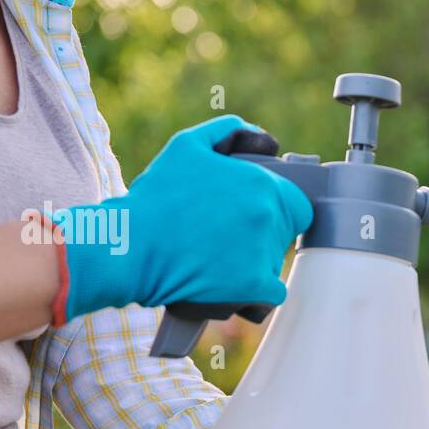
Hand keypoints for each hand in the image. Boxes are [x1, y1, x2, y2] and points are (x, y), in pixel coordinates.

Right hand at [53, 115, 312, 322]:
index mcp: (260, 182)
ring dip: (253, 265)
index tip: (250, 218)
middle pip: (284, 234)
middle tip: (224, 240)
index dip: (277, 211)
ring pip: (274, 263)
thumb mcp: (188, 146)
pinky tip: (229, 285)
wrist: (131, 247)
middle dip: (261, 237)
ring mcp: (264, 250)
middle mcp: (268, 214)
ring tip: (215, 261)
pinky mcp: (255, 284)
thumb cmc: (156, 199)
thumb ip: (229, 133)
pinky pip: (272, 294)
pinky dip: (256, 295)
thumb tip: (264, 140)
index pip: (297, 204)